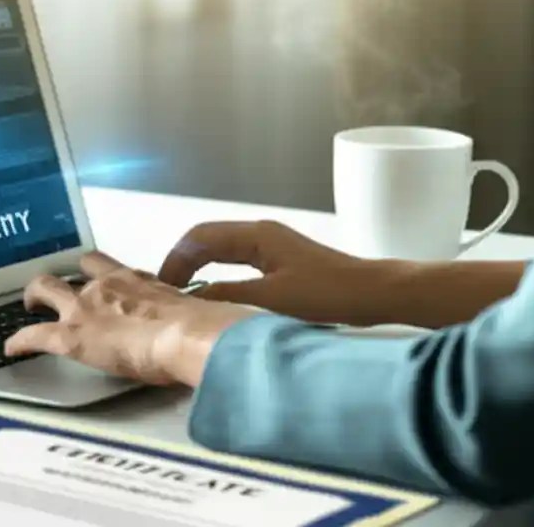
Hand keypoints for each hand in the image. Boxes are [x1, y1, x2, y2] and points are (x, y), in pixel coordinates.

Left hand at [3, 253, 255, 385]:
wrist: (188, 336)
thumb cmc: (201, 328)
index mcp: (137, 280)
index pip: (110, 268)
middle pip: (75, 269)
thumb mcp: (193, 313)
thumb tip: (208, 328)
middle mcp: (107, 285)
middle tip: (53, 291)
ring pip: (45, 288)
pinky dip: (18, 341)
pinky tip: (10, 348)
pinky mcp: (70, 335)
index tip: (97, 281)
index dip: (98, 274)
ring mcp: (85, 307)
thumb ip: (186, 316)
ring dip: (34, 297)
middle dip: (62, 277)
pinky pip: (33, 336)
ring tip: (26, 309)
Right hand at [158, 221, 408, 325]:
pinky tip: (214, 294)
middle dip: (182, 262)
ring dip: (198, 267)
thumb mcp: (271, 300)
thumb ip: (228, 295)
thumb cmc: (325, 295)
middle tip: (165, 294)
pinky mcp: (280, 260)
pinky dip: (217, 273)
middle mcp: (260, 233)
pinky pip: (236, 259)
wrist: (371, 294)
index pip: (199, 238)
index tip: (162, 290)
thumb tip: (192, 298)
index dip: (175, 261)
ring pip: (221, 248)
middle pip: (207, 238)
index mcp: (255, 235)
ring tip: (183, 296)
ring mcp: (271, 245)